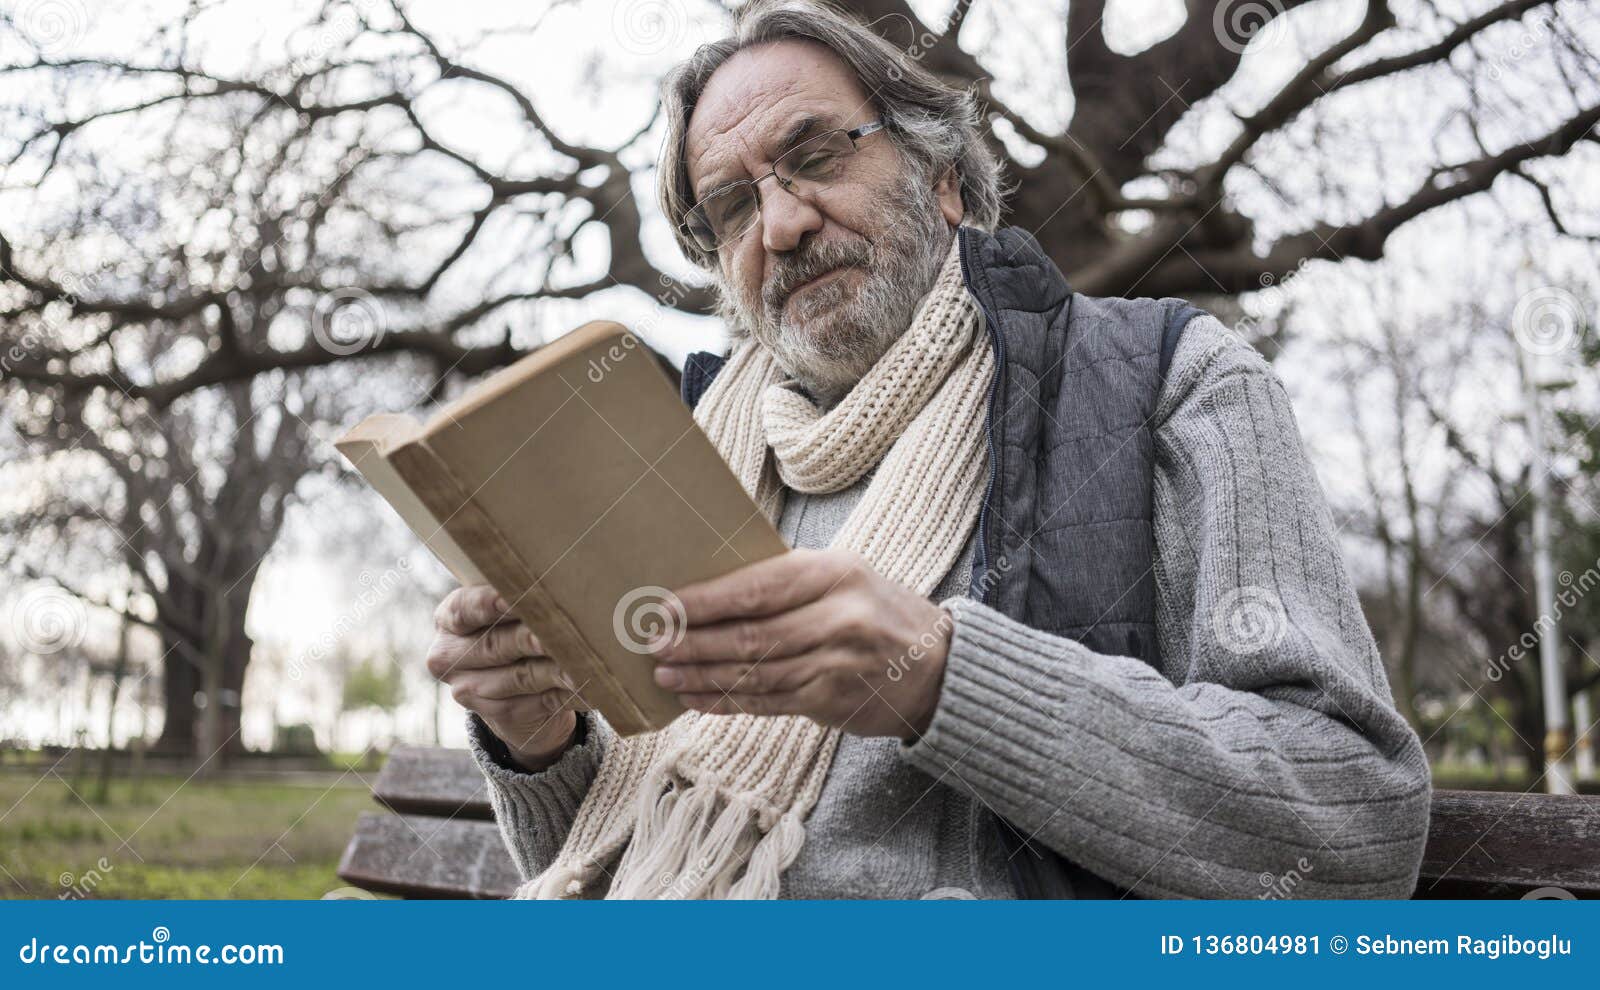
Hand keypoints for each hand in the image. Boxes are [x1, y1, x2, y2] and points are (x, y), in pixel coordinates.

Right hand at [426, 585, 585, 769]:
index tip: (515, 597)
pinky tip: (595, 685)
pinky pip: (545, 702)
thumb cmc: (513, 626)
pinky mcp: (505, 716)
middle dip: (533, 635)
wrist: (515, 687)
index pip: (465, 609)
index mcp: (448, 620)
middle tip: (562, 627)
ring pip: (523, 676)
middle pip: (496, 644)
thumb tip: (556, 582)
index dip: (491, 603)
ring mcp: (473, 691)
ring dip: (559, 667)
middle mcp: (450, 657)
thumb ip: (520, 594)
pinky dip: (574, 692)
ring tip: (587, 656)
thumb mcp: (505, 608)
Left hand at [650, 549, 952, 738]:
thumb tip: (710, 591)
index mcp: (836, 574)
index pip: (758, 588)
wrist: (938, 666)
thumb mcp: (844, 578)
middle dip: (695, 642)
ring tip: (666, 675)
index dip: (707, 601)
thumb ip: (788, 581)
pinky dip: (728, 702)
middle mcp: (839, 617)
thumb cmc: (877, 611)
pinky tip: (697, 699)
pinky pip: (769, 702)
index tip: (665, 607)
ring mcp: (838, 663)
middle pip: (752, 635)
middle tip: (655, 645)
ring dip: (704, 677)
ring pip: (756, 673)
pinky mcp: (833, 701)